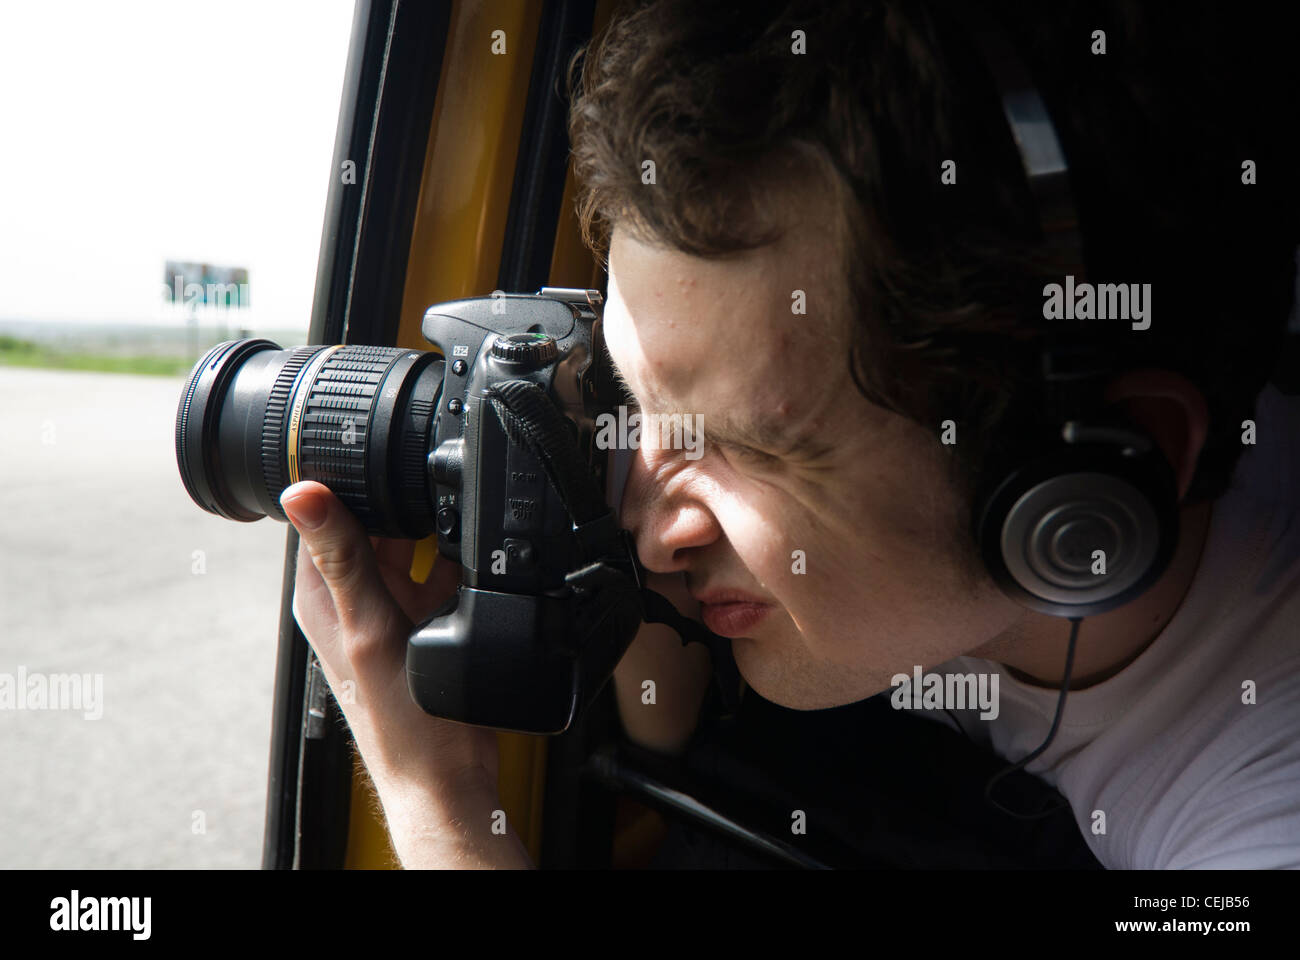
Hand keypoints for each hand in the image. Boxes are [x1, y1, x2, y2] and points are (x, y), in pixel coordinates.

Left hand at [279, 481, 499, 793]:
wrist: (448, 778)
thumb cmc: (398, 721)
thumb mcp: (369, 627)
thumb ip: (341, 557)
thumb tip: (301, 492)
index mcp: (322, 594)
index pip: (322, 513)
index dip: (343, 478)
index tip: (368, 447)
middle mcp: (354, 596)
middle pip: (373, 522)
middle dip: (399, 501)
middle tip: (427, 478)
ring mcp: (393, 608)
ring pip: (413, 543)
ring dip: (432, 529)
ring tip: (455, 515)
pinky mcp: (427, 620)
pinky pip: (444, 570)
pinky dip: (460, 559)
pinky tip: (476, 553)